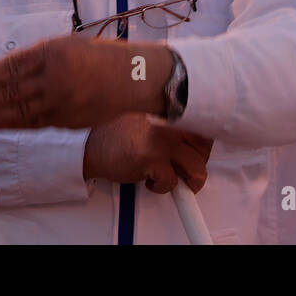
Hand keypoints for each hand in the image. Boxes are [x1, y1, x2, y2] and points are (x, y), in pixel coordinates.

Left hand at [0, 36, 172, 128]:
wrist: (133, 78)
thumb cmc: (97, 56)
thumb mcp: (67, 44)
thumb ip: (37, 56)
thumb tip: (4, 71)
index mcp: (54, 52)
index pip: (12, 67)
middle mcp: (55, 78)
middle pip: (11, 91)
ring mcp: (61, 101)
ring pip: (18, 111)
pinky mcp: (67, 120)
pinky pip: (33, 124)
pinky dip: (10, 125)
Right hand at [83, 114, 212, 193]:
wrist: (89, 144)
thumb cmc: (118, 132)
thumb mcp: (149, 117)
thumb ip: (172, 123)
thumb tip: (198, 142)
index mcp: (171, 107)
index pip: (206, 120)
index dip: (205, 141)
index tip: (203, 151)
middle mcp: (171, 120)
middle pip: (206, 147)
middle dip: (197, 161)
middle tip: (183, 167)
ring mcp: (163, 139)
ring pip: (196, 168)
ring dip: (186, 180)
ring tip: (170, 177)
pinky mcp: (152, 158)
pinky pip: (172, 183)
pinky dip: (161, 188)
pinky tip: (147, 179)